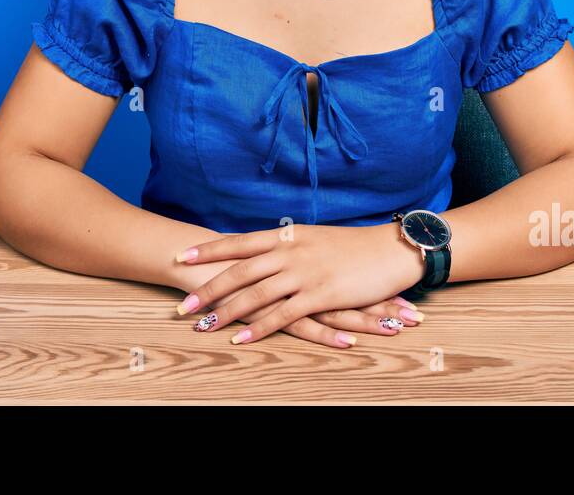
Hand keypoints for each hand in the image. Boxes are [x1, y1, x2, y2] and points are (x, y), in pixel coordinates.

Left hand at [172, 223, 427, 344]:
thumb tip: (267, 250)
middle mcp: (290, 252)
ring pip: (255, 294)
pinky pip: (283, 314)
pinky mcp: (320, 295)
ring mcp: (304, 273)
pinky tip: (240, 338)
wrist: (390, 249)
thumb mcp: (316, 238)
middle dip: (208, 288)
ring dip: (226, 311)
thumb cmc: (355, 246)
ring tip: (202, 325)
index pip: (240, 242)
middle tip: (183, 304)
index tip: (182, 255)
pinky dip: (259, 327)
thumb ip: (290, 245)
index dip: (210, 250)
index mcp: (288, 235)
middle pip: (240, 271)